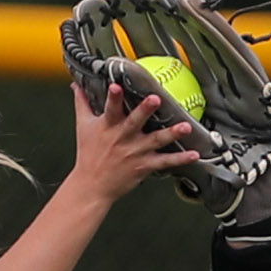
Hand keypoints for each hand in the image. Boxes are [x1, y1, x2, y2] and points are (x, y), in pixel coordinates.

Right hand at [69, 83, 200, 204]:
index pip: (110, 108)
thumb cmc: (89, 154)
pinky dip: (180, 159)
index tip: (116, 86)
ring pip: (156, 140)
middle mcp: (123, 138)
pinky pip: (165, 162)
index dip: (113, 97)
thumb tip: (76, 84)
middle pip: (135, 121)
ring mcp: (135, 152)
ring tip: (186, 126)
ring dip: (172, 133)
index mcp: (108, 126)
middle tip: (156, 98)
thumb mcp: (83, 126)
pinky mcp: (144, 166)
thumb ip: (83, 103)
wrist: (92, 187)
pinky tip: (195, 155)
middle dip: (145, 110)